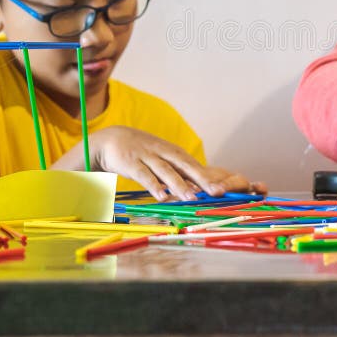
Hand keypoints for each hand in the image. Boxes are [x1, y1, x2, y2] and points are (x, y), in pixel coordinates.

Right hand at [55, 125, 266, 201]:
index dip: (209, 178)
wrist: (112, 138)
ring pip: (166, 171)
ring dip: (179, 185)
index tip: (224, 191)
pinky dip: (153, 186)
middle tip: (218, 193)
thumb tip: (197, 192)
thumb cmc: (142, 153)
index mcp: (174, 154)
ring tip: (192, 198)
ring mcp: (148, 157)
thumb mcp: (161, 160)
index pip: (195, 166)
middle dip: (202, 179)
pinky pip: (144, 175)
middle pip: (186, 166)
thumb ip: (177, 174)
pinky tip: (162, 197)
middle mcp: (164, 153)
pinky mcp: (132, 163)